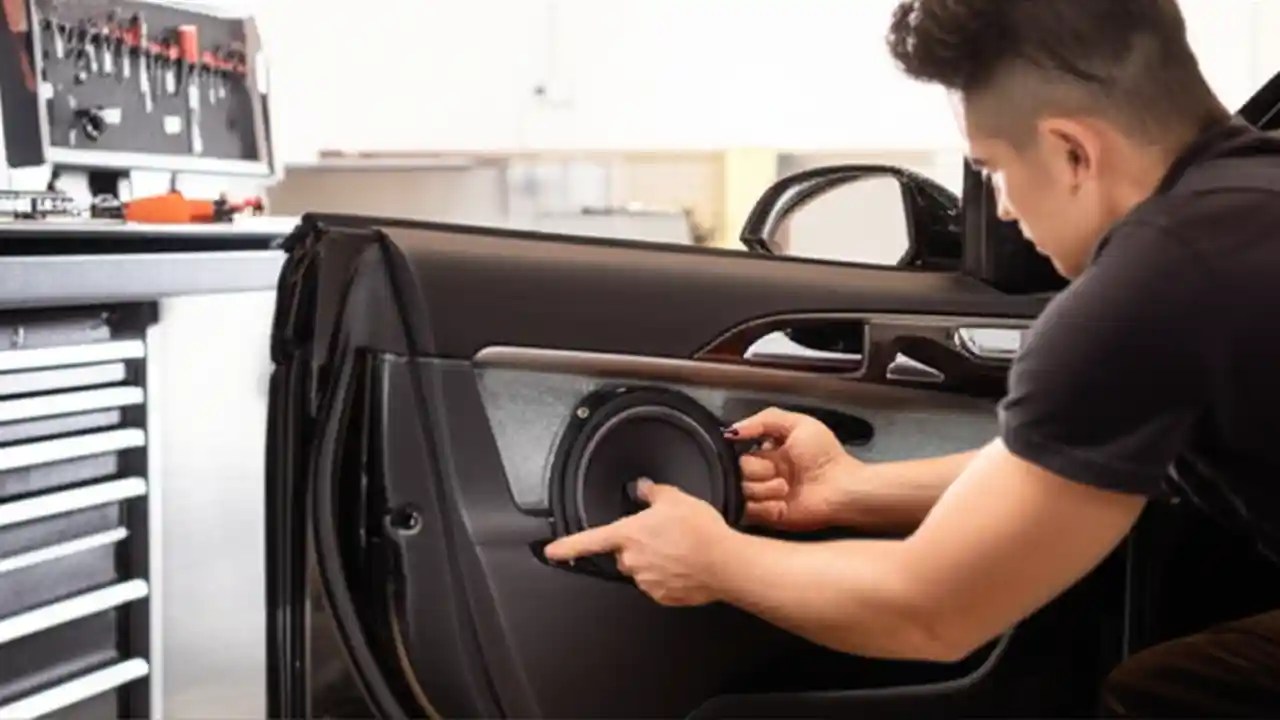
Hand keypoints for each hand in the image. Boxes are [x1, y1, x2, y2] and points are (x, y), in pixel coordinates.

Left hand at [543, 478, 735, 605]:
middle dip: (637, 544)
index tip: (551, 551)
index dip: (566, 546)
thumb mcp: (676, 498)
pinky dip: (668, 575)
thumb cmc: (701, 531)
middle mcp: (632, 561)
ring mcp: (646, 582)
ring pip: (641, 569)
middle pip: (623, 552)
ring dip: (654, 560)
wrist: (726, 564)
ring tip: (680, 549)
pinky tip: (686, 565)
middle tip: (663, 534)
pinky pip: (658, 584)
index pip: (589, 541)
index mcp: (628, 535)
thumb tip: (644, 489)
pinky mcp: (663, 597)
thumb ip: (654, 493)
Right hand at [728, 407, 859, 531]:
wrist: (842, 487)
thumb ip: (764, 420)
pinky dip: (764, 507)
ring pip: (741, 491)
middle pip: (738, 471)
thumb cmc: (825, 455)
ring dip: (764, 488)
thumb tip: (730, 431)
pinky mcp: (769, 517)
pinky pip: (749, 513)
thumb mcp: (799, 424)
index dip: (748, 452)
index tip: (764, 451)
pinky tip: (782, 504)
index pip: (739, 452)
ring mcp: (765, 497)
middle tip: (781, 472)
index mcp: (768, 453)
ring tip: (786, 488)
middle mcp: (763, 474)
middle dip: (758, 470)